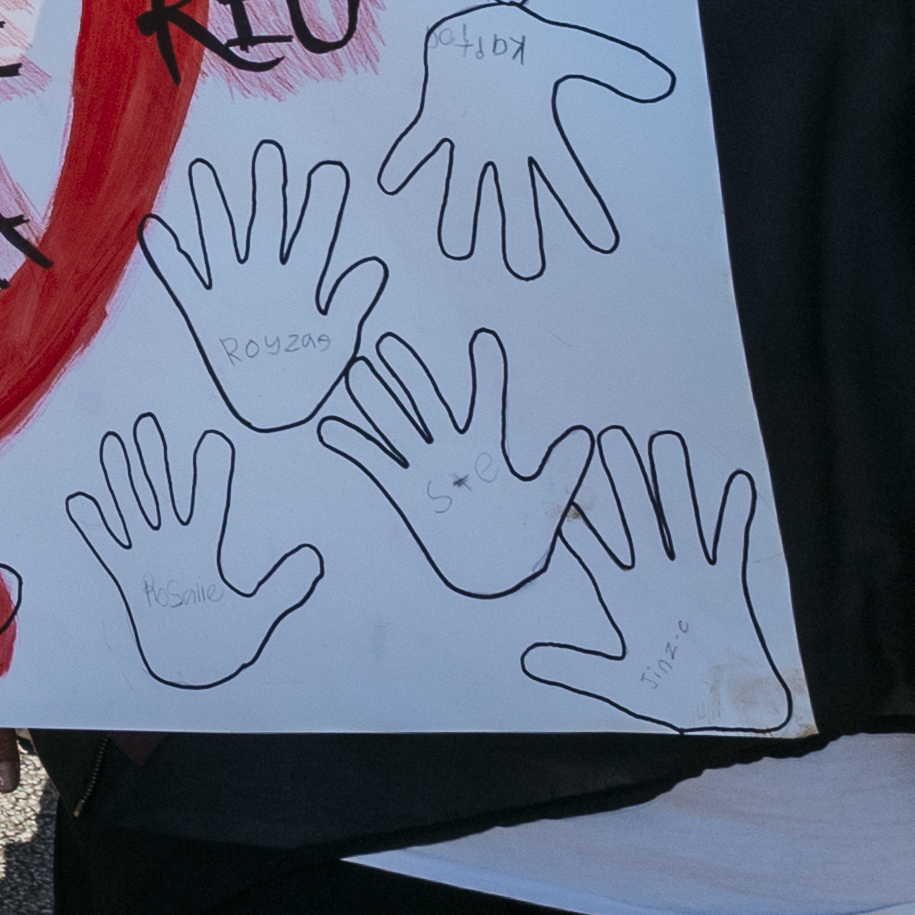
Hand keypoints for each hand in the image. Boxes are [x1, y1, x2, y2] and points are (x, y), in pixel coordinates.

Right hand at [65, 411, 325, 687]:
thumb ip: (285, 586)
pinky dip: (94, 526)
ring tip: (114, 444)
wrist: (193, 671)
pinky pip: (107, 547)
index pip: (209, 503)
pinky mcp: (128, 578)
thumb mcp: (260, 614)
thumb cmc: (226, 642)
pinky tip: (80, 500)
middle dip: (155, 459)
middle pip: (162, 493)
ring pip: (133, 509)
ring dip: (122, 479)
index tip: (215, 438)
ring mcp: (148, 559)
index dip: (211, 473)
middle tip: (148, 421)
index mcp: (205, 550)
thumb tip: (315, 558)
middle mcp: (174, 546)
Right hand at [141, 143, 382, 434]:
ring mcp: (231, 292)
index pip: (315, 235)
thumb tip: (374, 267)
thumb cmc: (311, 374)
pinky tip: (152, 228)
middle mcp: (264, 278)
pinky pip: (182, 280)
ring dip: (211, 208)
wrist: (275, 414)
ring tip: (202, 170)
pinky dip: (167, 257)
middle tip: (269, 150)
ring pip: (221, 240)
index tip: (331, 170)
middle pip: (266, 225)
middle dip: (268, 190)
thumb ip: (350, 304)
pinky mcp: (204, 315)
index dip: (322, 205)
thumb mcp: (338, 340)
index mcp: (301, 282)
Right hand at [317, 328, 597, 598]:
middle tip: (389, 341)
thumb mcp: (545, 503)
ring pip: (398, 427)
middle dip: (410, 375)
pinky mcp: (407, 494)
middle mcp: (453, 452)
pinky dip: (354, 446)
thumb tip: (584, 434)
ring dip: (377, 401)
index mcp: (488, 451)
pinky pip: (377, 465)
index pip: (488, 403)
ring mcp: (426, 471)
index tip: (484, 337)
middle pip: (428, 405)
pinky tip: (330, 427)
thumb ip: (562, 470)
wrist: (495, 576)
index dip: (488, 372)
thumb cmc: (522, 539)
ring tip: (356, 370)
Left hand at [376, 4, 671, 278]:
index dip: (585, 208)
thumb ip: (612, 65)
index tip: (606, 242)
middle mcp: (501, 145)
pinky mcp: (433, 118)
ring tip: (455, 247)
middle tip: (527, 268)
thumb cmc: (524, 40)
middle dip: (519, 230)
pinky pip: (417, 144)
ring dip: (458, 211)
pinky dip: (406, 160)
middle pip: (513, 196)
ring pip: (462, 183)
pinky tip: (391, 181)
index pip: (566, 178)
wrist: (476, 22)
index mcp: (536, 135)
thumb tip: (662, 79)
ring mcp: (465, 135)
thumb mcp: (571, 47)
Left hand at [523, 427, 794, 732]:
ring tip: (666, 442)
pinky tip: (739, 483)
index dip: (578, 528)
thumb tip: (527, 661)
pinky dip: (736, 516)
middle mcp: (659, 577)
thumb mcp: (616, 682)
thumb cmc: (670, 694)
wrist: (723, 707)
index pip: (596, 555)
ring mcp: (695, 576)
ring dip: (676, 484)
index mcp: (628, 597)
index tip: (560, 496)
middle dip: (626, 480)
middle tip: (611, 436)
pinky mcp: (730, 585)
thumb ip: (575, 669)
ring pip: (683, 520)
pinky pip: (734, 544)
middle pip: (640, 519)